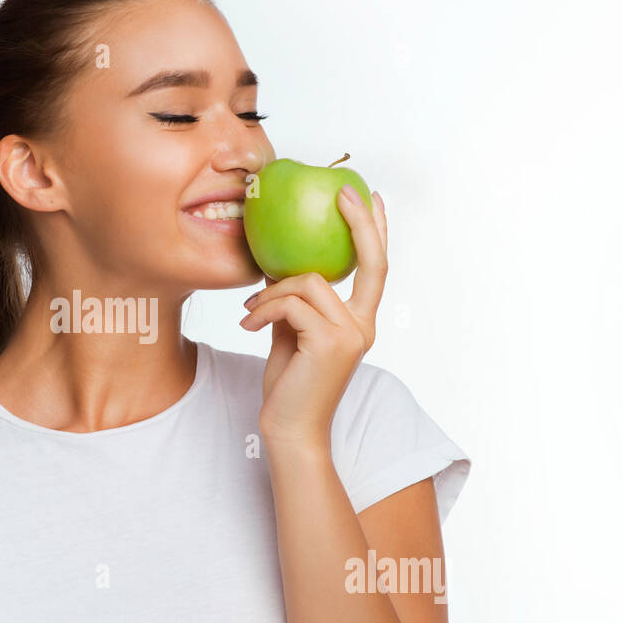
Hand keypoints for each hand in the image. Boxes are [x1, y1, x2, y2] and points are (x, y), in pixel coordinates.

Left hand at [239, 186, 387, 449]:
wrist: (289, 431)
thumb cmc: (288, 386)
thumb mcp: (290, 335)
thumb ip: (294, 303)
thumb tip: (278, 268)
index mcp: (359, 323)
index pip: (375, 269)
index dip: (376, 231)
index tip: (370, 197)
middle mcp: (364, 326)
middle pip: (370, 261)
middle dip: (360, 221)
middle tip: (341, 192)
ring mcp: (350, 334)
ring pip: (308, 282)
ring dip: (270, 294)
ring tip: (248, 314)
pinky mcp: (329, 342)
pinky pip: (290, 303)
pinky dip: (262, 310)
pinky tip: (247, 326)